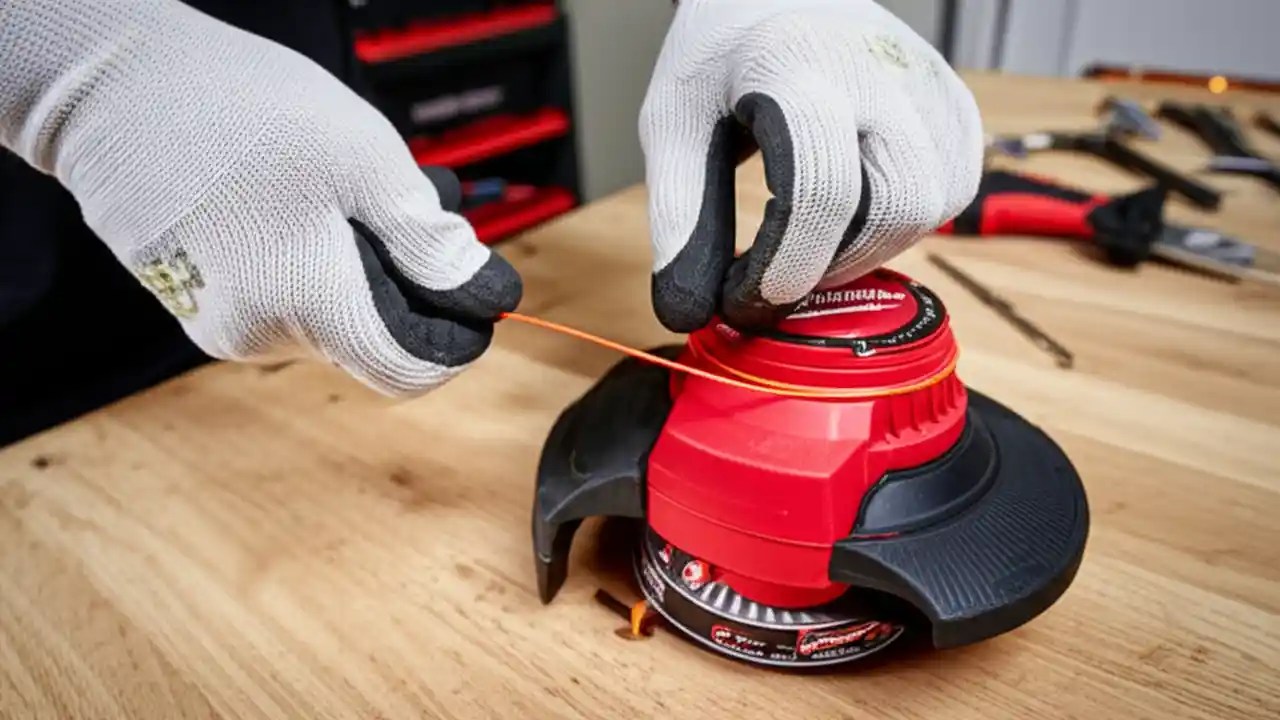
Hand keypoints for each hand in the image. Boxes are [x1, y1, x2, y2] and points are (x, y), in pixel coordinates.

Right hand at [0, 0, 519, 395]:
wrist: (112, 83)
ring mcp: (218, 322)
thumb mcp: (366, 162)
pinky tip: (293, 202)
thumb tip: (484, 295)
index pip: (408, 371)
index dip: (455, 338)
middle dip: (403, 286)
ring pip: (323, 319)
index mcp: (309, 308)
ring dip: (354, 270)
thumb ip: (428, 241)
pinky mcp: (191, 298)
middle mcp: (260, 336)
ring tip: (340, 194)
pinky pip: (275, 299)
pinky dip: (305, 262)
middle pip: (367, 340)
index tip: (471, 289)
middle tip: (405, 208)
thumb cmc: (243, 109)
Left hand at [640, 0, 983, 330]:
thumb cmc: (721, 53)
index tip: (741, 301)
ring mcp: (926, 83)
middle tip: (777, 273)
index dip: (781, 270)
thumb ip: (679, 214)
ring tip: (810, 242)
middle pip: (895, 208)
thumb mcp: (672, 125)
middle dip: (832, 265)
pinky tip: (855, 214)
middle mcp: (879, 71)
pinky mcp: (953, 102)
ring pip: (932, 205)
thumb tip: (689, 309)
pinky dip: (908, 223)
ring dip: (869, 250)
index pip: (818, 192)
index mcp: (797, 67)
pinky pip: (954, 187)